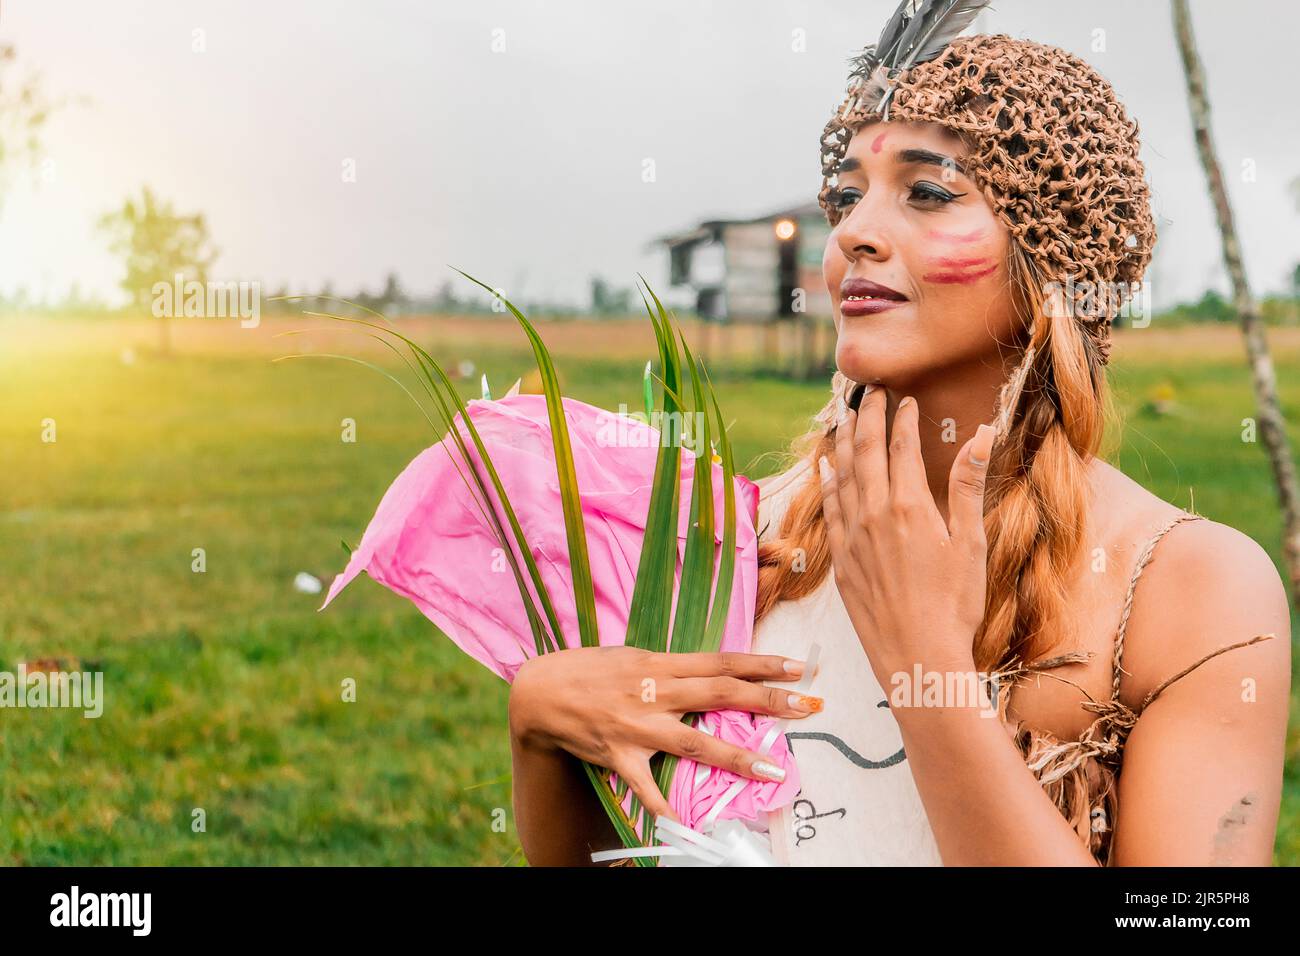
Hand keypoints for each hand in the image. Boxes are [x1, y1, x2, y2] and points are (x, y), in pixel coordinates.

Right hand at [508, 646, 818, 820]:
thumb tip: (709, 671)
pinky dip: (663, 808)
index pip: (721, 661)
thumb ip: (672, 666)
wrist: (540, 691)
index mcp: (661, 663)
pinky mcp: (618, 755)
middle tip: (809, 706)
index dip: (762, 663)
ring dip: (735, 756)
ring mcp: (637, 726)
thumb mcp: (635, 656)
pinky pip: (645, 787)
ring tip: (771, 768)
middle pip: (720, 694)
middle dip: (768, 701)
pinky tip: (684, 827)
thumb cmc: (590, 669)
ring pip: (694, 742)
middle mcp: (655, 691)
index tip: (797, 667)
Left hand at [818, 386, 994, 688]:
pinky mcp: (841, 561)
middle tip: (868, 391)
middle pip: (864, 451)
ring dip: (842, 442)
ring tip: (843, 416)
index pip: (901, 447)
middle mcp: (874, 515)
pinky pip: (830, 510)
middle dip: (866, 416)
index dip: (902, 418)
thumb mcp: (971, 542)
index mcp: (909, 507)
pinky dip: (828, 483)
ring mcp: (852, 538)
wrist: (917, 657)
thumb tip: (983, 433)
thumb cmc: (954, 605)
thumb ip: (970, 484)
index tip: (905, 398)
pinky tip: (827, 469)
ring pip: (841, 476)